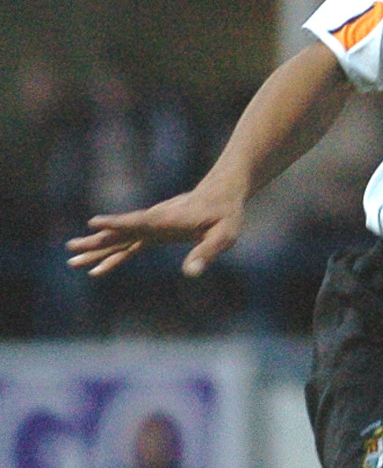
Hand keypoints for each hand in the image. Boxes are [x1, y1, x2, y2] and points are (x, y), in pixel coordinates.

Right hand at [65, 181, 246, 278]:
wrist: (220, 195)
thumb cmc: (226, 214)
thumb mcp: (223, 236)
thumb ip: (207, 253)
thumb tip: (191, 273)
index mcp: (168, 220)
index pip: (139, 222)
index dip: (118, 223)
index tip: (94, 223)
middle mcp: (153, 222)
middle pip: (120, 233)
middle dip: (96, 242)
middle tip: (71, 249)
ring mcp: (150, 228)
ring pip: (119, 240)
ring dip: (96, 250)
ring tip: (72, 259)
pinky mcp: (153, 234)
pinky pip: (128, 247)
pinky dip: (112, 258)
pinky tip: (96, 270)